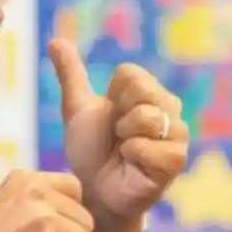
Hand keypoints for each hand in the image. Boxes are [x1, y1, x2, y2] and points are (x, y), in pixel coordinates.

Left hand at [48, 38, 189, 222]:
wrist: (94, 191)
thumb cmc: (91, 152)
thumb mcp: (78, 109)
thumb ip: (71, 74)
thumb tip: (55, 39)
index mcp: (149, 92)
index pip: (130, 74)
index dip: (111, 97)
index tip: (110, 118)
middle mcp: (169, 108)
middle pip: (142, 89)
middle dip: (118, 116)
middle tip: (118, 136)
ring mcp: (177, 134)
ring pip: (147, 116)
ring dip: (124, 136)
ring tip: (125, 151)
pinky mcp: (176, 159)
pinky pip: (149, 145)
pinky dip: (132, 155)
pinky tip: (133, 165)